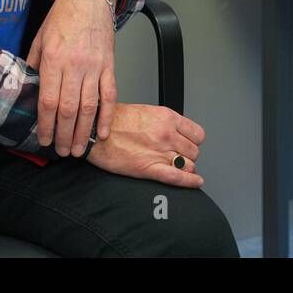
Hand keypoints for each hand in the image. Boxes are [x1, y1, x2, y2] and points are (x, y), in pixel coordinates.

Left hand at [25, 0, 115, 156]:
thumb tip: (28, 89)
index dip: (45, 125)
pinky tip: (102, 132)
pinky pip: (110, 95)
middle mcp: (74, 66)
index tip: (42, 139)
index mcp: (53, 60)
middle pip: (68, 109)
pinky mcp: (109, 66)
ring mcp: (94, 67)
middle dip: (63, 135)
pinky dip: (107, 116)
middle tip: (61, 151)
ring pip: (89, 107)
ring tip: (78, 149)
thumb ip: (34, 65)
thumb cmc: (62, 17)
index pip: (47, 101)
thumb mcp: (39, 39)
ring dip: (83, 132)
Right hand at [83, 102, 205, 188]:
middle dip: (188, 155)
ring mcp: (160, 151)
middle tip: (178, 156)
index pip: (197, 134)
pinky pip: (177, 177)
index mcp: (166, 118)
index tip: (189, 144)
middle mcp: (167, 134)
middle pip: (194, 150)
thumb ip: (164, 122)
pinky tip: (196, 182)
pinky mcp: (149, 168)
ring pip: (189, 164)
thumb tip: (175, 131)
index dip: (194, 141)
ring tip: (175, 166)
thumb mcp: (145, 111)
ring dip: (185, 167)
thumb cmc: (114, 121)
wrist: (94, 130)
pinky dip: (190, 181)